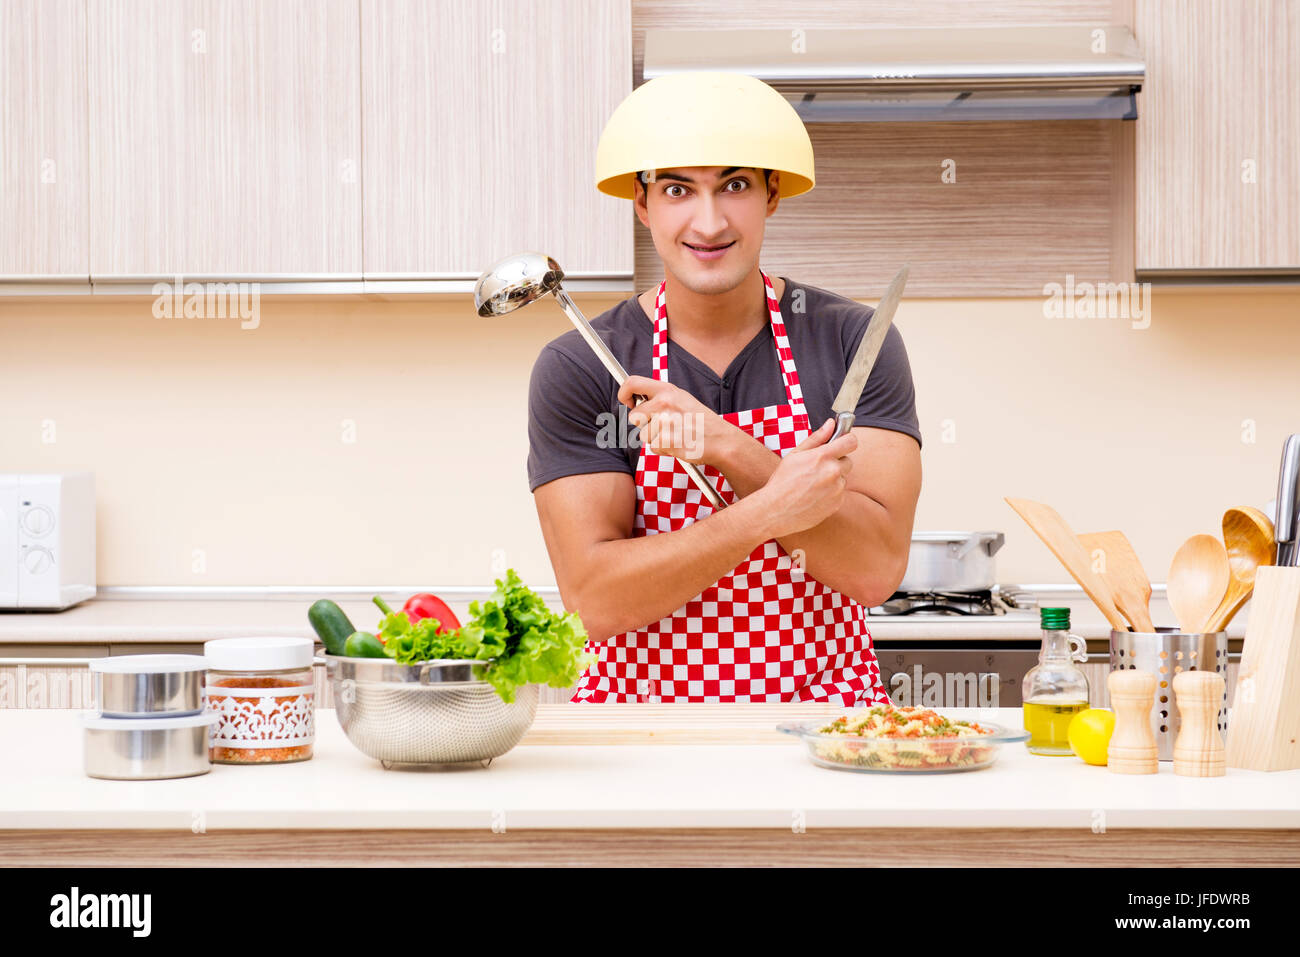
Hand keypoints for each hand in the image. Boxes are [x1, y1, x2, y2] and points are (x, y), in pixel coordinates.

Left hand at [618, 375, 734, 464]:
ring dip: (656, 439)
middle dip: (645, 425)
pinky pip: (653, 447)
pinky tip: (678, 444)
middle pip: (634, 416)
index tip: (627, 402)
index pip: (632, 382)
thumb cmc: (701, 422)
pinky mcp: (666, 440)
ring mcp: (665, 421)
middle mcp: (664, 403)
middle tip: (664, 427)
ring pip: (643, 435)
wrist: (721, 440)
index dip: (623, 393)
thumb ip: (660, 397)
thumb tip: (636, 401)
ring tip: (675, 435)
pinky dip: (663, 449)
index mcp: (667, 390)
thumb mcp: (682, 399)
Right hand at [754, 419, 858, 538]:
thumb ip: (816, 438)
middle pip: (848, 461)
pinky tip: (814, 496)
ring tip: (813, 485)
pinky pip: (840, 493)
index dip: (847, 441)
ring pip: (843, 478)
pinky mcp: (837, 503)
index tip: (842, 443)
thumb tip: (831, 424)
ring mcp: (837, 489)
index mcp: (823, 456)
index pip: (851, 441)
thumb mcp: (795, 455)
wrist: (776, 510)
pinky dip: (831, 493)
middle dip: (837, 462)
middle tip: (819, 468)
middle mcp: (833, 472)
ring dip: (833, 479)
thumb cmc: (782, 481)